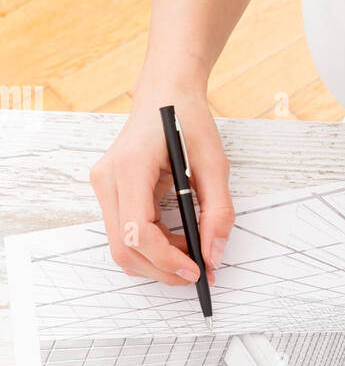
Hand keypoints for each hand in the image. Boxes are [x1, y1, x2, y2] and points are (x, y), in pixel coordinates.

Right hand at [90, 88, 234, 283]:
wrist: (166, 93)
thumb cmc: (188, 120)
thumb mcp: (214, 163)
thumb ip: (218, 211)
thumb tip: (214, 254)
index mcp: (130, 167)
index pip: (138, 231)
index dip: (167, 259)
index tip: (197, 270)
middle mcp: (108, 179)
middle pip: (125, 248)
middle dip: (162, 269)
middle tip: (198, 272)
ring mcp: (104, 187)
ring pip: (123, 247)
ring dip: (158, 261)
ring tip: (191, 253)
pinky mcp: (110, 193)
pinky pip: (127, 234)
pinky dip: (153, 247)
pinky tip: (177, 240)